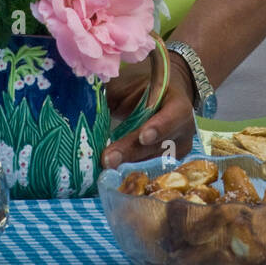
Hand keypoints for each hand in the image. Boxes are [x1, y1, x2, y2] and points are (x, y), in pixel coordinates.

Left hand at [101, 54, 196, 170]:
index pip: (175, 115)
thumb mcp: (129, 86)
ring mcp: (178, 151)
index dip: (160, 126)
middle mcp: (184, 131)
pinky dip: (133, 175)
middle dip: (132, 152)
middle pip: (160, 144)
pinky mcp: (168, 165)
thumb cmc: (143, 89)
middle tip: (108, 159)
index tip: (143, 136)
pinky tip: (115, 179)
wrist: (164, 97)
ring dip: (130, 166)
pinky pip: (152, 172)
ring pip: (154, 162)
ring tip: (106, 169)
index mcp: (178, 103)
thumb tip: (82, 98)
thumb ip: (112, 93)